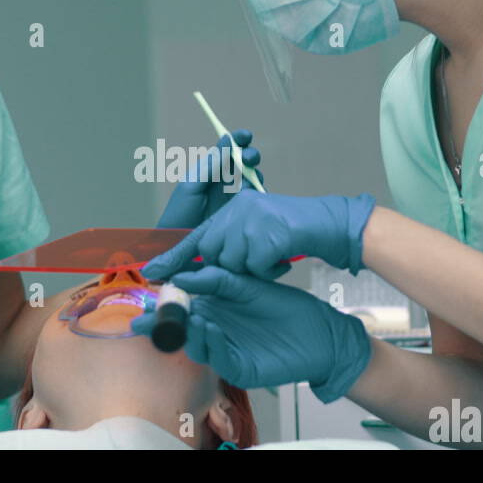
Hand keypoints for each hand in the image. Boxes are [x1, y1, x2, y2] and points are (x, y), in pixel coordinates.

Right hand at [132, 266, 371, 403]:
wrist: (321, 331)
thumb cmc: (286, 308)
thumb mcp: (248, 285)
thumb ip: (217, 280)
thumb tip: (181, 276)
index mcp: (214, 310)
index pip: (181, 309)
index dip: (163, 305)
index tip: (148, 296)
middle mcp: (215, 332)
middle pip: (181, 332)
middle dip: (162, 327)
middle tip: (146, 319)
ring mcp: (226, 352)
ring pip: (197, 347)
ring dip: (187, 334)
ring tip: (186, 318)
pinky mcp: (241, 369)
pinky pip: (220, 359)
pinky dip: (212, 344)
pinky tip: (209, 328)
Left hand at [143, 190, 376, 281]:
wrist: (332, 223)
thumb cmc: (295, 233)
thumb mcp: (256, 236)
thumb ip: (232, 245)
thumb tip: (207, 265)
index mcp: (232, 209)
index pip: (195, 237)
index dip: (173, 257)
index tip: (150, 274)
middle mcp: (237, 209)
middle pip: (214, 253)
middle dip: (231, 265)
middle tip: (257, 259)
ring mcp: (252, 219)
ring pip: (234, 263)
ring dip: (253, 268)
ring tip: (273, 256)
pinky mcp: (267, 232)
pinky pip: (256, 267)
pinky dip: (270, 270)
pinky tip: (282, 259)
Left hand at [156, 129, 262, 229]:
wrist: (179, 246)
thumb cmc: (179, 215)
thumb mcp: (191, 187)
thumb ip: (210, 165)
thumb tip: (227, 139)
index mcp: (211, 170)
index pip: (228, 149)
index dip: (239, 139)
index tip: (245, 136)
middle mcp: (225, 181)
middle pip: (245, 161)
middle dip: (250, 156)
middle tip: (248, 159)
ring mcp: (236, 197)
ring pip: (254, 178)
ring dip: (255, 174)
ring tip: (247, 181)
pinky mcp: (244, 214)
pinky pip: (256, 200)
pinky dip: (258, 194)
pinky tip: (251, 196)